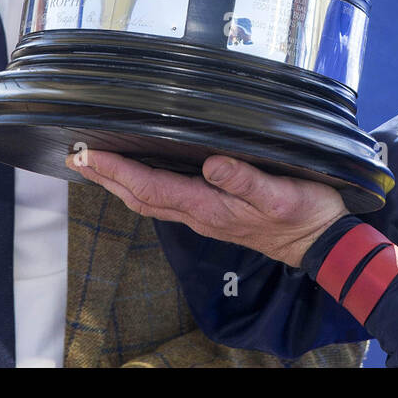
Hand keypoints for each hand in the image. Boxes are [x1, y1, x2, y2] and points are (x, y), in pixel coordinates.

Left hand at [68, 151, 348, 267]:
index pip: (150, 187)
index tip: (89, 154)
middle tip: (77, 156)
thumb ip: (245, 179)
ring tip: (97, 164)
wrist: (321, 243)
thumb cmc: (304, 214)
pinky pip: (166, 201)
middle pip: (139, 197)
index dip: (117, 170)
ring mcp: (205, 217)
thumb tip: (211, 164)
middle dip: (106, 177)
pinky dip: (143, 186)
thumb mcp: (280, 194)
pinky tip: (140, 176)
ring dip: (119, 183)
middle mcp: (200, 214)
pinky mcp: (214, 214)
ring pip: (149, 201)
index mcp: (209, 207)